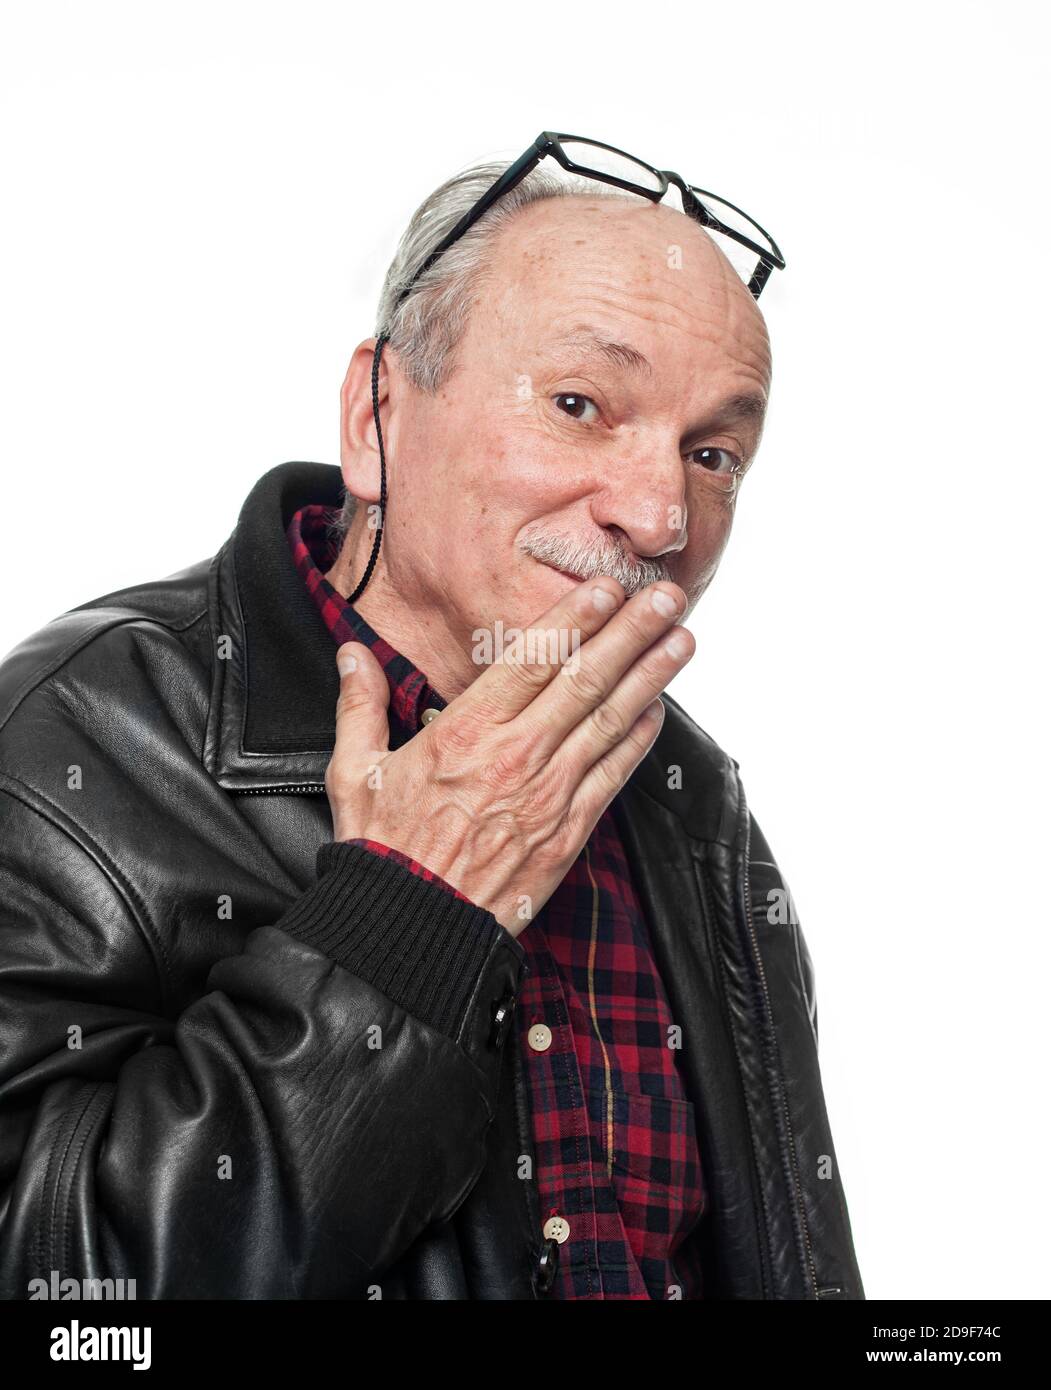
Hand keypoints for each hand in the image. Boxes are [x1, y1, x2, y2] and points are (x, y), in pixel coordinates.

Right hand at [324, 578, 694, 936]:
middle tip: (665, 597)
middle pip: (584, 680)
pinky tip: (659, 708)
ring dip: (650, 677)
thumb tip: (351, 654)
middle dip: (631, 633)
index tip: (606, 587)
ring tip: (681, 640)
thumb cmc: (383, 852)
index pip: (532, 661)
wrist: (413, 932)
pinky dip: (639, 739)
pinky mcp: (569, 833)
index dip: (575, 619)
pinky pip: (613, 775)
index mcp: (465, 734)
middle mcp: (516, 757)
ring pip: (609, 722)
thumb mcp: (354, 773)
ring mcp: (549, 795)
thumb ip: (359, 707)